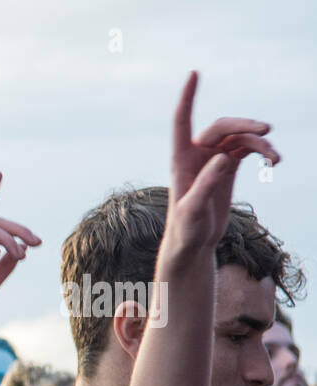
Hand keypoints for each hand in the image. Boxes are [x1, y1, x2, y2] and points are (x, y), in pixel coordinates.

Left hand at [165, 72, 278, 252]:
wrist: (193, 242)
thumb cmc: (186, 228)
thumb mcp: (193, 209)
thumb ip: (205, 184)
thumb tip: (223, 158)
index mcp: (180, 159)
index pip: (182, 121)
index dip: (188, 98)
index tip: (194, 73)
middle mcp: (196, 154)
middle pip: (222, 127)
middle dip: (245, 126)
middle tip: (267, 131)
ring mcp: (213, 159)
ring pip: (240, 138)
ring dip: (259, 144)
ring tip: (275, 158)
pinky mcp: (227, 167)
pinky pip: (248, 149)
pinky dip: (262, 152)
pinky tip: (274, 161)